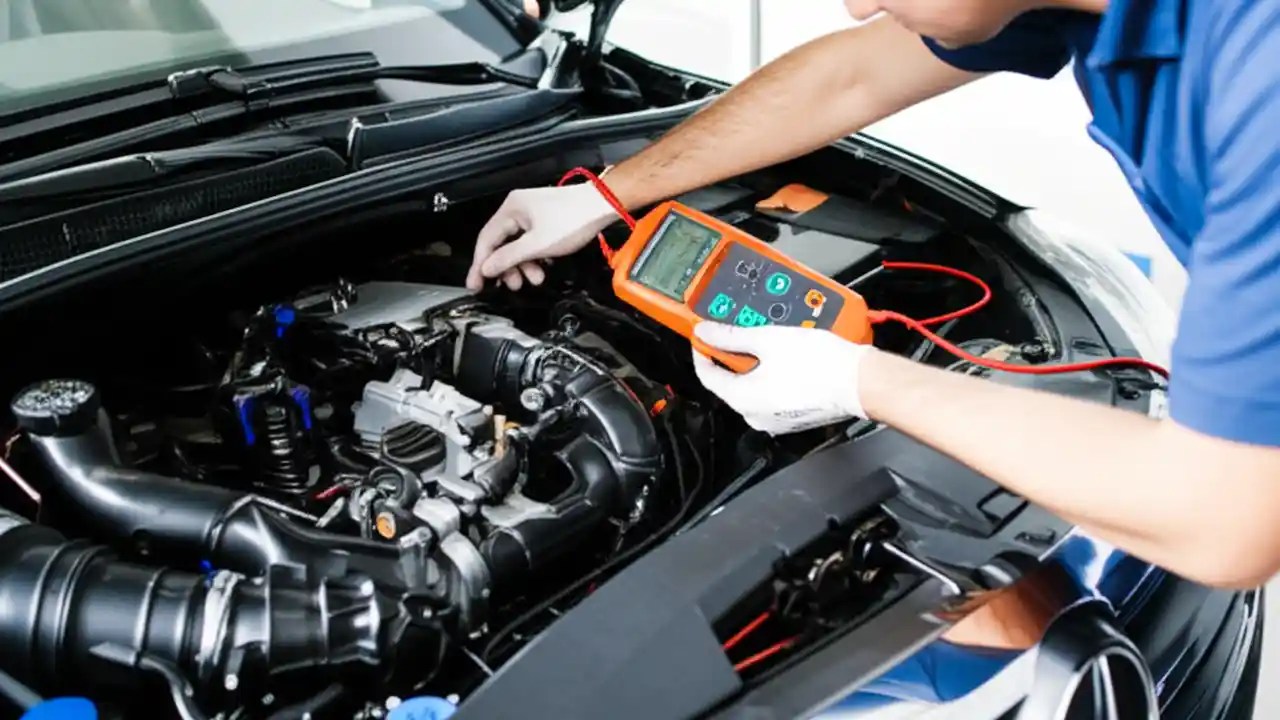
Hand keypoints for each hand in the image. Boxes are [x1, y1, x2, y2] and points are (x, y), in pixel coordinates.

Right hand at [467, 184, 618, 290]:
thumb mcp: (537, 245)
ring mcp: (531, 213)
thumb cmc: (574, 220)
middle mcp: (517, 208)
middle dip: (507, 267)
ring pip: (517, 245)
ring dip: (523, 265)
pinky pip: (531, 241)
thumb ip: (509, 258)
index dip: (480, 264)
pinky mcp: (545, 219)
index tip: (475, 284)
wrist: (603, 206)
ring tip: (535, 279)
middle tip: (513, 286)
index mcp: (511, 209)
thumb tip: (487, 268)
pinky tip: (543, 267)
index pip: (486, 239)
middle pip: (501, 243)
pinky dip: (534, 256)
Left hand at [691, 322, 872, 434]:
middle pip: (732, 380)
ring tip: (769, 338)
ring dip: (757, 362)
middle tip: (741, 330)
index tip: (705, 333)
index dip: (704, 350)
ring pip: (755, 386)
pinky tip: (786, 356)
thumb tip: (706, 332)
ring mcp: (775, 419)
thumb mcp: (767, 339)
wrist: (860, 382)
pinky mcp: (794, 416)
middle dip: (735, 353)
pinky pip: (774, 392)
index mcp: (741, 400)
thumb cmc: (819, 364)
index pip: (707, 374)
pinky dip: (774, 374)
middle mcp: (755, 416)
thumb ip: (731, 336)